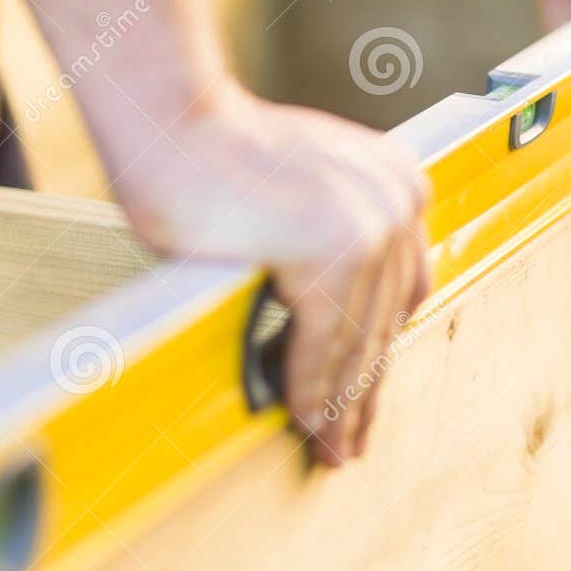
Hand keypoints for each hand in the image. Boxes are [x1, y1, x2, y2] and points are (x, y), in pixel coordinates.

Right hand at [111, 85, 430, 466]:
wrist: (172, 122)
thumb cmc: (214, 157)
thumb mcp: (300, 196)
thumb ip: (332, 244)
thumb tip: (338, 327)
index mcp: (399, 183)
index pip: (398, 293)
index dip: (379, 354)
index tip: (364, 398)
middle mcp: (396, 201)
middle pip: (383, 323)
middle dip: (364, 393)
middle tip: (350, 442)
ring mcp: (369, 224)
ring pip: (356, 341)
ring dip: (338, 405)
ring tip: (328, 448)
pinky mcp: (331, 250)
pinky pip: (322, 342)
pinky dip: (309, 387)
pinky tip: (301, 420)